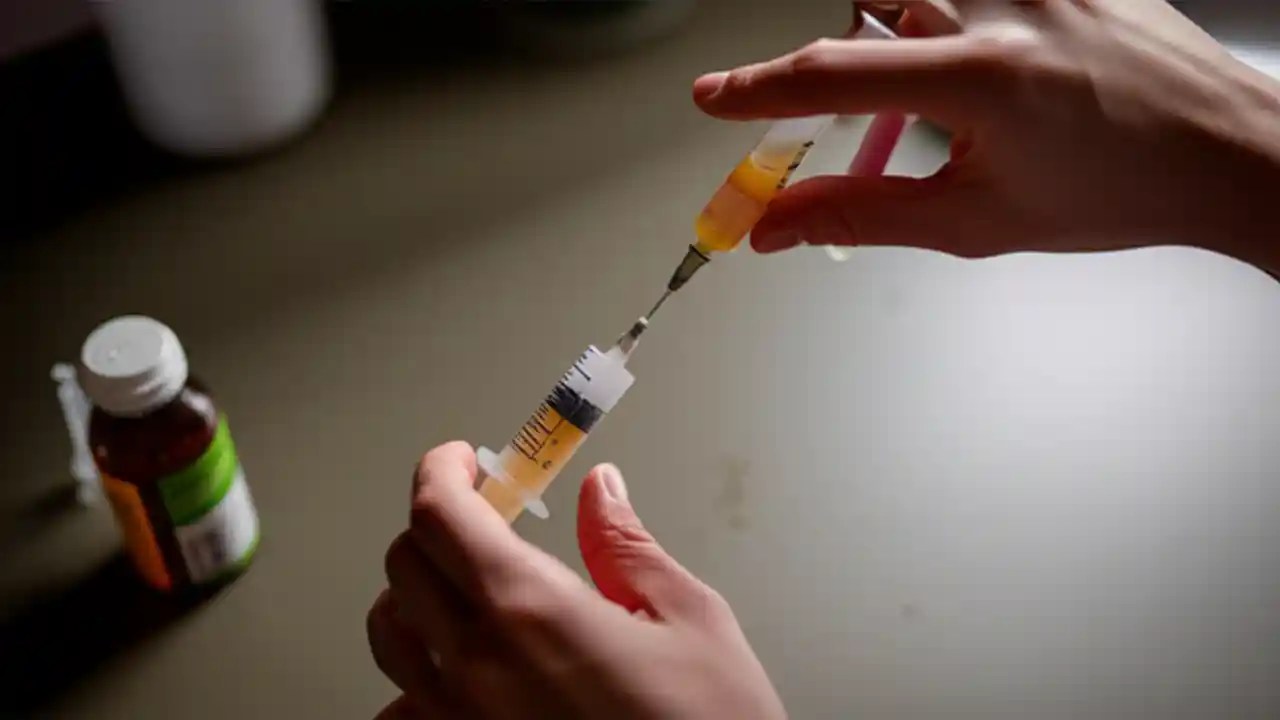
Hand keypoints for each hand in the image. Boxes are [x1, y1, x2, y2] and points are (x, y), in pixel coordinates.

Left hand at [367, 442, 785, 719]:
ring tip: (469, 588)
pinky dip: (415, 679)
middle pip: (404, 565)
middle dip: (439, 524)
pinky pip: (402, 710)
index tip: (464, 460)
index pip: (440, 514)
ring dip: (417, 595)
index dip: (442, 471)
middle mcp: (477, 667)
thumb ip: (627, 547)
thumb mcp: (692, 620)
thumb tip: (600, 491)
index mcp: (532, 612)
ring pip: (388, 635)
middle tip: (488, 516)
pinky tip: (464, 672)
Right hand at [694, 0, 1279, 269]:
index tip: (714, 100)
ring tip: (962, 93)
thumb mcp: (975, 222)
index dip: (758, 91)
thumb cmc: (1118, 191)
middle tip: (895, 116)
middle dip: (858, 59)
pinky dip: (960, 20)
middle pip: (869, 3)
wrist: (1224, 153)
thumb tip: (778, 223)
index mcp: (981, 77)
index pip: (831, 74)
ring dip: (910, 32)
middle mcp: (1006, 5)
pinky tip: (1010, 71)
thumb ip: (862, 213)